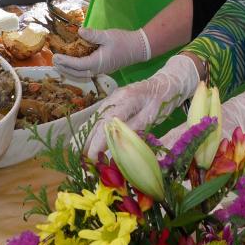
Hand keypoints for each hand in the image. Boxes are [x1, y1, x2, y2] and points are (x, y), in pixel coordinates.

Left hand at [54, 27, 150, 78]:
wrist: (138, 48)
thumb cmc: (123, 41)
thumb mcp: (107, 35)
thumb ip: (93, 34)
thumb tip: (79, 31)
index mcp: (98, 63)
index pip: (77, 65)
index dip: (65, 61)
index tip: (56, 56)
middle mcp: (98, 69)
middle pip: (77, 73)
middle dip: (64, 68)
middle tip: (54, 61)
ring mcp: (101, 70)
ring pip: (81, 74)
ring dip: (69, 71)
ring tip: (60, 64)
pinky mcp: (103, 68)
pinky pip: (86, 72)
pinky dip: (76, 70)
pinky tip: (72, 65)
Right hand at [84, 54, 199, 156]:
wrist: (165, 83)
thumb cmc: (162, 100)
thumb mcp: (152, 116)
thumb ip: (134, 128)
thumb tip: (117, 143)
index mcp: (125, 99)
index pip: (106, 123)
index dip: (97, 141)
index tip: (92, 157)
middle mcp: (113, 98)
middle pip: (96, 122)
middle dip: (87, 142)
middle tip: (82, 161)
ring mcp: (111, 100)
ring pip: (94, 120)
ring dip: (85, 137)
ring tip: (78, 153)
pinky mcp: (112, 104)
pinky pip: (97, 118)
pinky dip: (91, 131)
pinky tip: (85, 141)